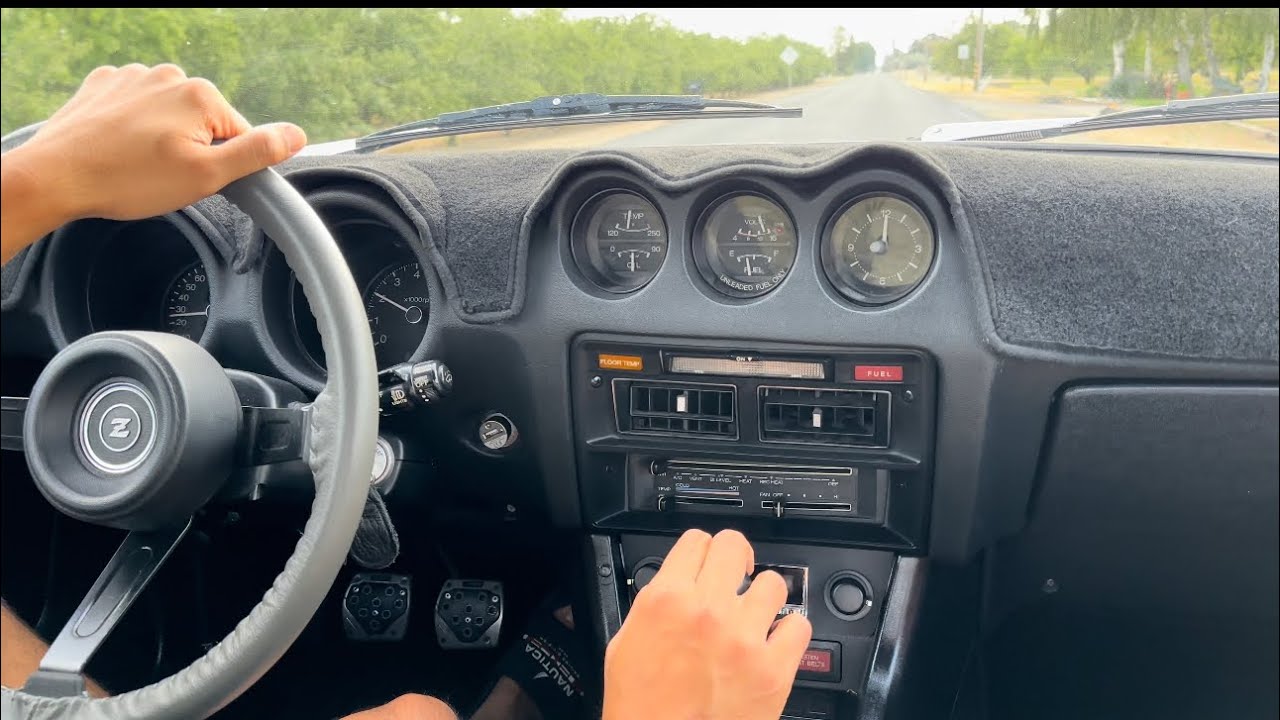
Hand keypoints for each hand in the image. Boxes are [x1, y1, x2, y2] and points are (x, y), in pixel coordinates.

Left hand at [2, 64, 305, 261]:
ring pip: (169, 115)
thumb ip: (257, 153)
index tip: (195, 182)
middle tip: (163, 178)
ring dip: (162, 139)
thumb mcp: (207, 176)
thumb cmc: (129, 180)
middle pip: (204, 124)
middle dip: (192, 151)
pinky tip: (119, 148)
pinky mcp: (105, 85)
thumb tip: (296, 134)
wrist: (56, 175)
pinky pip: (136, 107)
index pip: (239, 137)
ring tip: (137, 166)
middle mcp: (170, 76)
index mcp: (202, 96)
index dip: (223, 166)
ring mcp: (134, 77)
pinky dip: (132, 128)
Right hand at [602, 529, 812, 719]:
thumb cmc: (640, 707)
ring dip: (763, 598)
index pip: (696, 540)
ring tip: (754, 617)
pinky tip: (774, 642)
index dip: (702, 550)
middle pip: (735, 546)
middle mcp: (707, 611)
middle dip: (734, 560)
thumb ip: (656, 603)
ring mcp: (744, 639)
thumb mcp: (626, 641)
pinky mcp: (773, 670)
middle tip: (735, 576)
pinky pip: (799, 627)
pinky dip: (789, 633)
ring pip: (773, 583)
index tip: (708, 560)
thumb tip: (677, 584)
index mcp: (666, 600)